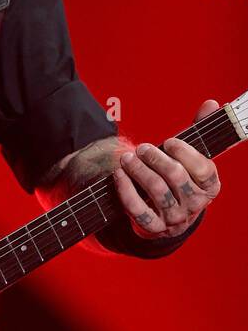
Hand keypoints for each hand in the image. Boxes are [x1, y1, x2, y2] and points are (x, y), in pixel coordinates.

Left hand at [112, 99, 221, 240]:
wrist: (167, 213)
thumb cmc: (180, 177)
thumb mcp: (191, 156)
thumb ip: (198, 131)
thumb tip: (211, 103)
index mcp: (210, 187)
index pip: (203, 169)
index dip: (185, 153)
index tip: (169, 141)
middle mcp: (195, 204)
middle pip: (176, 178)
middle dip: (156, 159)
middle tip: (142, 148)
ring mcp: (175, 219)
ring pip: (157, 192)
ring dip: (139, 171)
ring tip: (127, 157)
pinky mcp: (153, 227)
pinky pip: (138, 210)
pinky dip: (126, 190)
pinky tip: (118, 174)